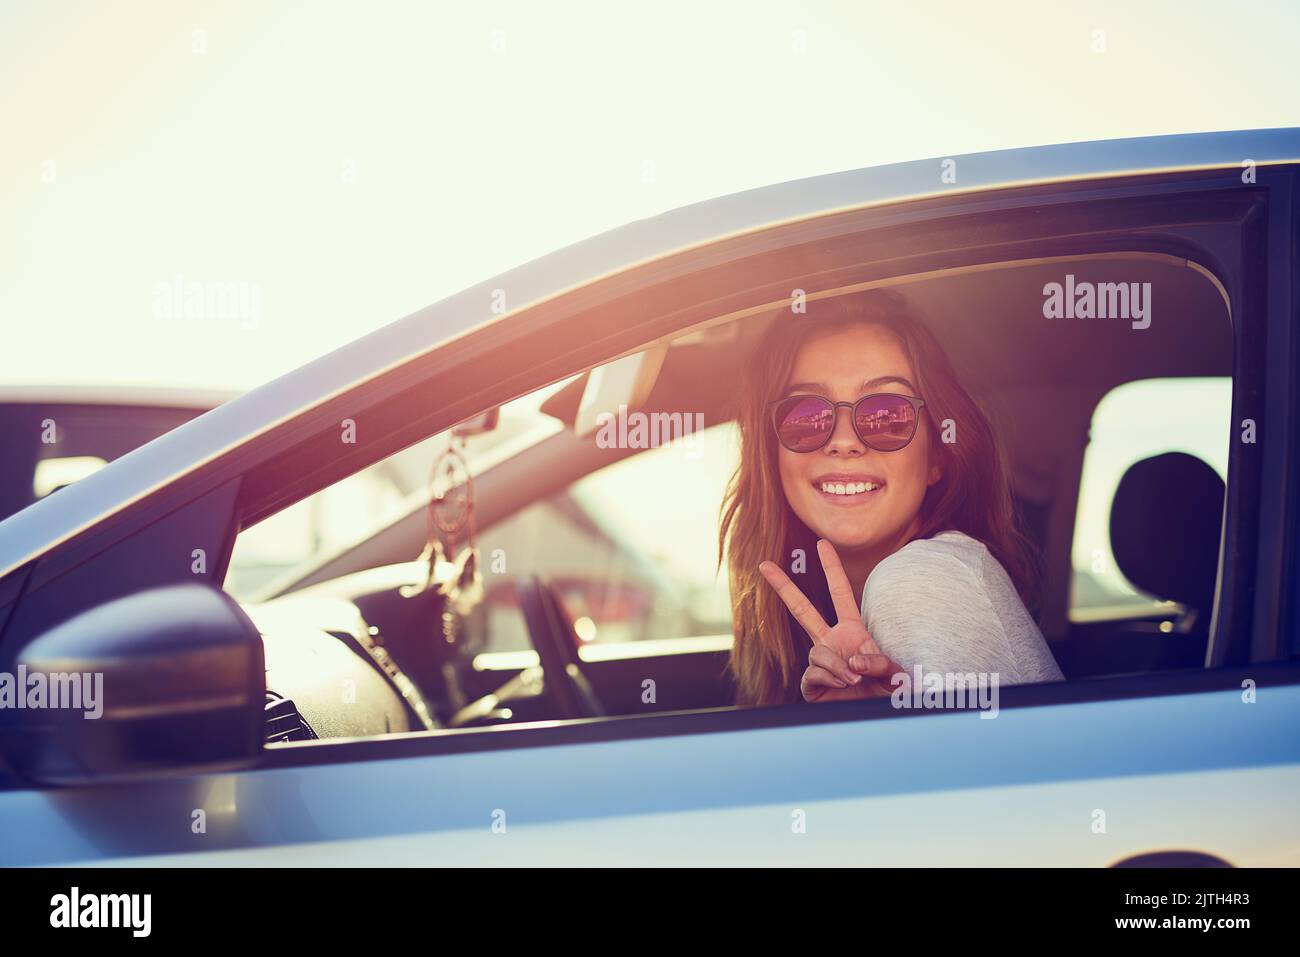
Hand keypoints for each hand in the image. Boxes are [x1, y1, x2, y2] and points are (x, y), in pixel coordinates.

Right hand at [759, 539, 903, 702]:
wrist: (877, 721)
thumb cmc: (890, 695)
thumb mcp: (896, 674)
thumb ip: (879, 663)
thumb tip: (852, 659)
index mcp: (853, 631)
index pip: (840, 594)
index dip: (831, 569)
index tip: (822, 544)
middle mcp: (832, 642)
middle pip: (802, 609)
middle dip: (783, 587)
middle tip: (764, 564)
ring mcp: (821, 663)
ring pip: (816, 651)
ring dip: (836, 665)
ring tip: (854, 680)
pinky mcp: (812, 685)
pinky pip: (812, 673)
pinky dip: (829, 678)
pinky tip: (843, 686)